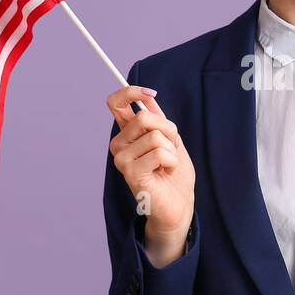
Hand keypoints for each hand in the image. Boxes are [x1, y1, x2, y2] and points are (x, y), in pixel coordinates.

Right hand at [106, 83, 195, 264]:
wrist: (179, 203)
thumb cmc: (174, 173)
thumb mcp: (170, 138)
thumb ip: (157, 118)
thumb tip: (146, 95)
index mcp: (126, 134)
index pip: (115, 103)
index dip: (130, 91)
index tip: (150, 92)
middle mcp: (119, 145)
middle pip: (143, 118)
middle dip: (168, 130)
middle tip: (171, 149)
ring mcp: (121, 159)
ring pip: (154, 136)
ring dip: (171, 150)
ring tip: (167, 165)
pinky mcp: (129, 173)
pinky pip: (159, 153)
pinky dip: (172, 161)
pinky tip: (165, 173)